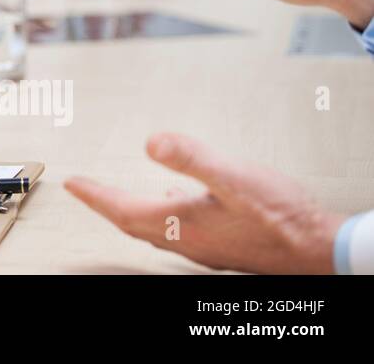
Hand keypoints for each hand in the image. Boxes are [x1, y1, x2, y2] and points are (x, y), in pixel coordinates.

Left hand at [65, 133, 341, 273]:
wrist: (321, 250)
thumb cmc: (282, 219)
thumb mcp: (234, 177)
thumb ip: (192, 158)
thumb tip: (151, 141)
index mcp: (180, 223)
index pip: (122, 209)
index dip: (94, 195)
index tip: (71, 184)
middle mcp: (187, 240)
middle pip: (132, 222)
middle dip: (106, 205)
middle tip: (85, 191)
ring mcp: (205, 245)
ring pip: (155, 228)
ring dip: (132, 211)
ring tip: (118, 197)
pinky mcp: (223, 244)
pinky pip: (179, 229)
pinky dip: (166, 213)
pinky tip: (178, 200)